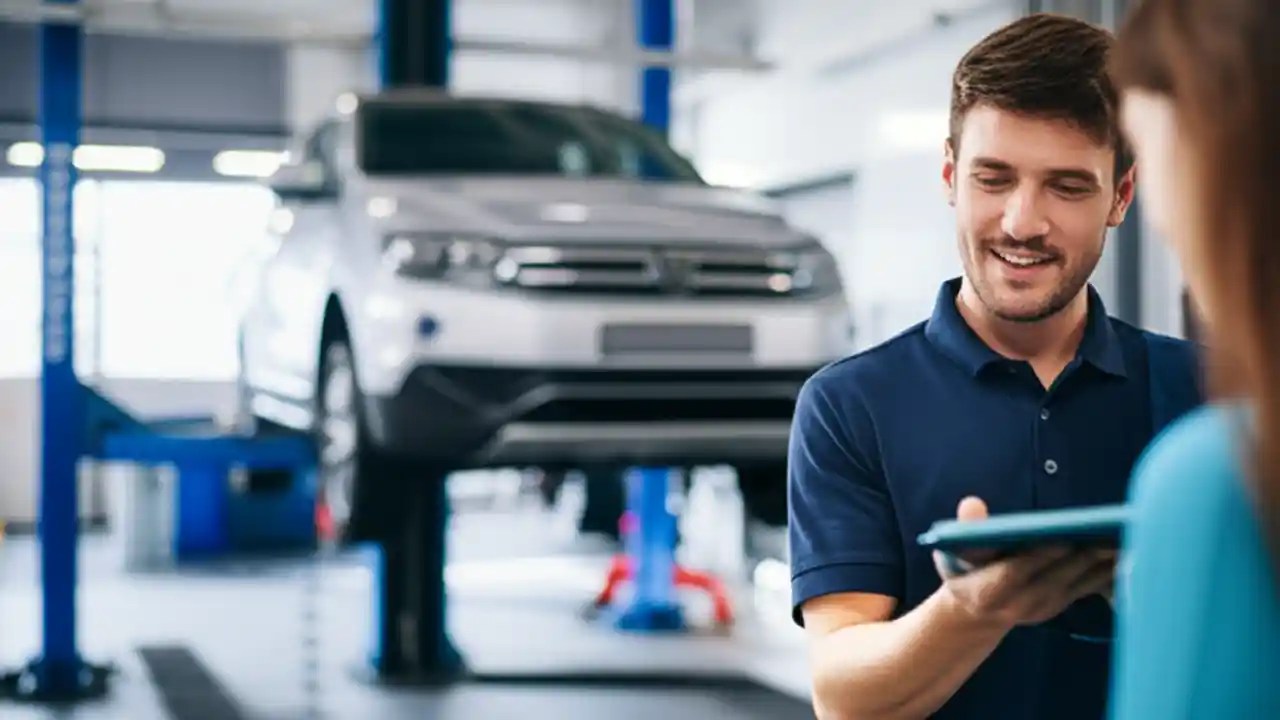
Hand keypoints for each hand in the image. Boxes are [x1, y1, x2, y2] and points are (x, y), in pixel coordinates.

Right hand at [932, 497, 1116, 628]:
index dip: (1039, 557)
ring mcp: (1044, 607)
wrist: (975, 611)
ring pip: (1077, 582)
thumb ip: (964, 528)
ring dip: (1101, 562)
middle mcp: (1019, 604)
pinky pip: (1090, 586)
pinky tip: (1126, 549)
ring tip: (1121, 535)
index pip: (1015, 573)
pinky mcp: (1063, 603)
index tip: (1062, 538)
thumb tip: (972, 504)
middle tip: (1104, 530)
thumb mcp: (953, 551)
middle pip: (1054, 577)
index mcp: (987, 591)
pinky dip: (1109, 569)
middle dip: (1080, 555)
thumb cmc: (962, 570)